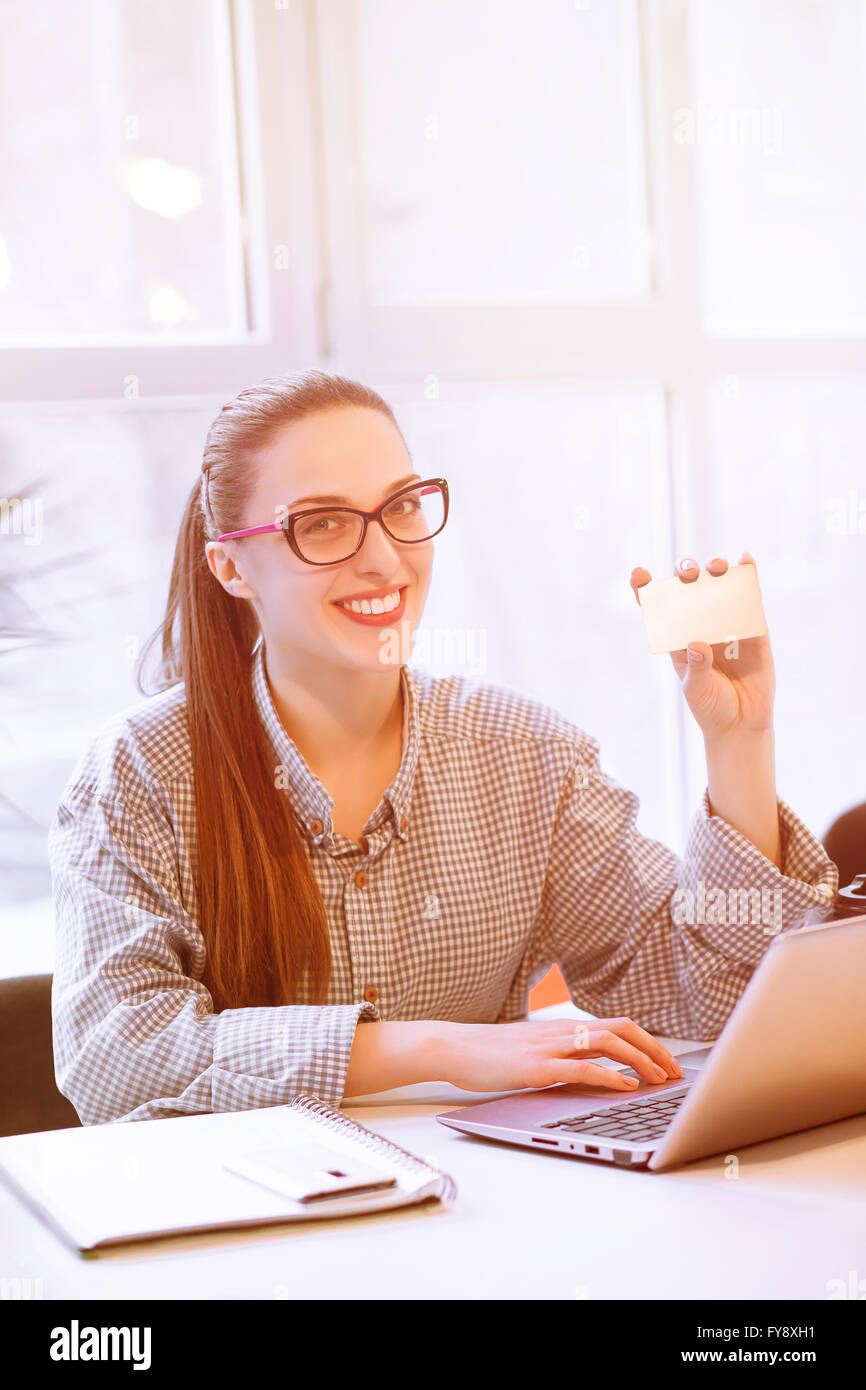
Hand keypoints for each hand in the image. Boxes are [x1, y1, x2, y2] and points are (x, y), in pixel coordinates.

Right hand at [441, 1016, 682, 1093]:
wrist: (454, 1047)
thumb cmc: (490, 1053)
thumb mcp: (532, 1049)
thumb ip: (560, 1053)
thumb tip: (590, 1069)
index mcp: (563, 1027)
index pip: (617, 1026)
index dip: (647, 1042)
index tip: (667, 1062)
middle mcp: (562, 1032)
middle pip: (621, 1029)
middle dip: (654, 1050)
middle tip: (674, 1073)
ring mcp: (551, 1047)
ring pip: (608, 1042)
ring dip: (641, 1060)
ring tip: (658, 1079)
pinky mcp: (538, 1067)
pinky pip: (582, 1067)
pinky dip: (610, 1076)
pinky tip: (626, 1087)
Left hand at [629, 551, 775, 742]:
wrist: (743, 723)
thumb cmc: (711, 707)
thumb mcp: (697, 690)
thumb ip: (698, 668)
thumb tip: (698, 643)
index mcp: (677, 637)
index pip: (657, 608)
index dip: (645, 588)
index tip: (638, 574)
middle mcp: (699, 624)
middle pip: (689, 589)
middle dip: (686, 573)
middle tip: (688, 574)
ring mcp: (726, 623)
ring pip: (718, 587)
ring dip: (716, 570)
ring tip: (716, 567)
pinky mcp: (753, 628)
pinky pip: (749, 598)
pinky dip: (749, 577)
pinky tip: (747, 561)